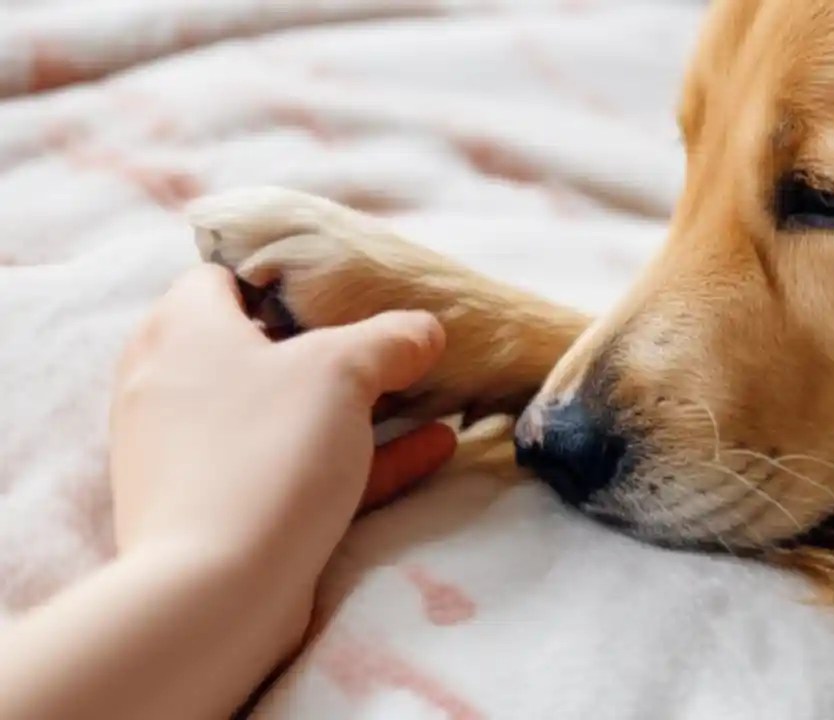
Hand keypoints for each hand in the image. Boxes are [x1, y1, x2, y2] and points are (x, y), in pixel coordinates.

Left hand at [109, 263, 455, 628]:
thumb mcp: (343, 372)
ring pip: (280, 416)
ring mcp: (190, 454)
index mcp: (181, 331)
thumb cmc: (268, 452)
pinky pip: (293, 469)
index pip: (217, 278)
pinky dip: (355, 458)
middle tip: (381, 344)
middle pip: (253, 348)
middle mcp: (171, 385)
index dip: (277, 278)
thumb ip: (390, 340)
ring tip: (419, 399)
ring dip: (351, 409)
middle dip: (324, 348)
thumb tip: (425, 328)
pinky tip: (432, 450)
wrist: (214, 590)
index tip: (336, 290)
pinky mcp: (218, 510)